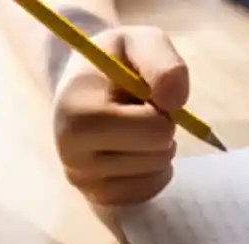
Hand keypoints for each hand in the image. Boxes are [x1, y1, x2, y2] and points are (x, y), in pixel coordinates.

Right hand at [52, 26, 185, 204]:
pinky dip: (154, 172)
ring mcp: (83, 181)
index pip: (152, 129)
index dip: (161, 109)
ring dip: (158, 150)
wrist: (81, 85)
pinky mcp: (96, 197)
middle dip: (162, 131)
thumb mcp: (139, 41)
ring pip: (155, 174)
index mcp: (78, 115)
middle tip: (139, 112)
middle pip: (157, 155)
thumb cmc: (113, 62)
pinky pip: (148, 192)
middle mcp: (73, 155)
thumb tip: (174, 103)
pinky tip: (136, 151)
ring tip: (133, 129)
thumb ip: (162, 62)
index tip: (141, 94)